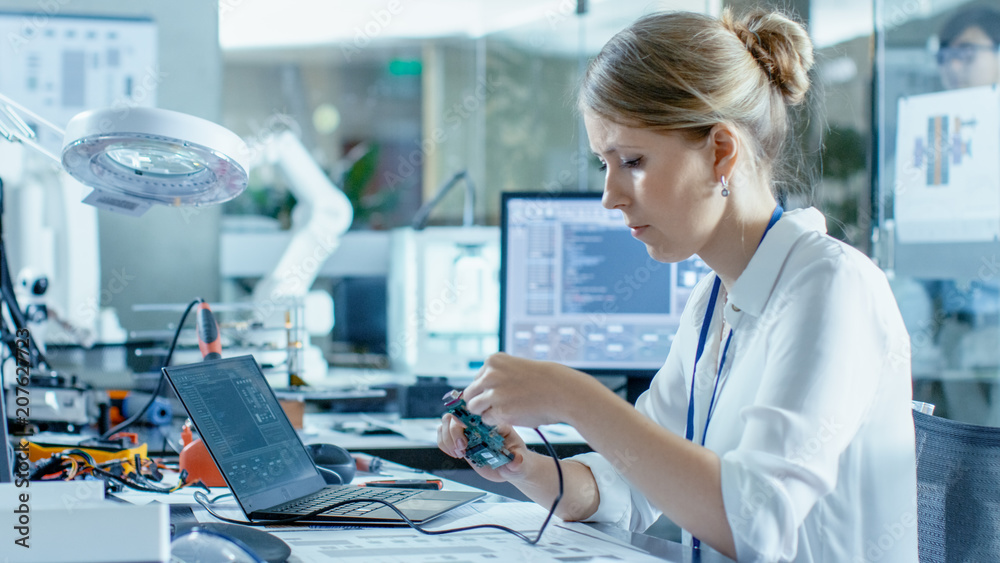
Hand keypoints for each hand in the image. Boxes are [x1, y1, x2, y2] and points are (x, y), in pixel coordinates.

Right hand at [437, 412, 530, 482]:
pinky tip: (454, 454)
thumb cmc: (518, 461)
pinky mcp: (460, 440)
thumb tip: (516, 460)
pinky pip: (443, 434)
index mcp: (494, 423)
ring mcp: (468, 431)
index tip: (464, 428)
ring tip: (459, 452)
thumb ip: (517, 462)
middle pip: (457, 413)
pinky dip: (443, 443)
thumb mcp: (520, 463)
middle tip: (462, 448)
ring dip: (447, 437)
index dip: (465, 414)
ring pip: (446, 421)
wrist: (511, 469)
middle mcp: (479, 424)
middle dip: (454, 430)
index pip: (476, 409)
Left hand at [463, 352, 597, 427]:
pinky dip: (496, 420)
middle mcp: (489, 375)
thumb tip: (473, 395)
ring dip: (486, 412)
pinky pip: (487, 420)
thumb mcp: (513, 368)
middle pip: (470, 394)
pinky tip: (513, 414)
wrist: (562, 391)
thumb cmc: (540, 381)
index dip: (487, 390)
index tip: (502, 393)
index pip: (476, 380)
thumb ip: (494, 377)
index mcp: (492, 361)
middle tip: (499, 406)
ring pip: (474, 408)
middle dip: (481, 402)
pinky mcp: (500, 411)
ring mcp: (493, 393)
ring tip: (505, 410)